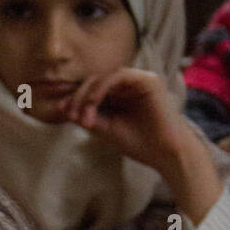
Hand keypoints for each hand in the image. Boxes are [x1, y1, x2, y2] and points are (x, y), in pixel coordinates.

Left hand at [62, 68, 187, 168]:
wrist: (165, 154)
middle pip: (95, 81)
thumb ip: (88, 117)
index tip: (63, 113)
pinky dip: (102, 88)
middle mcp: (128, 86)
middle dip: (78, 97)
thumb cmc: (139, 144)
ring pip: (104, 77)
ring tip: (82, 115)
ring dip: (88, 94)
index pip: (92, 90)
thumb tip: (65, 108)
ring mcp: (138, 80)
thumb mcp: (106, 129)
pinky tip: (93, 103)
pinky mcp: (147, 79)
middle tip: (70, 115)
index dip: (75, 98)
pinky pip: (118, 75)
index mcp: (119, 96)